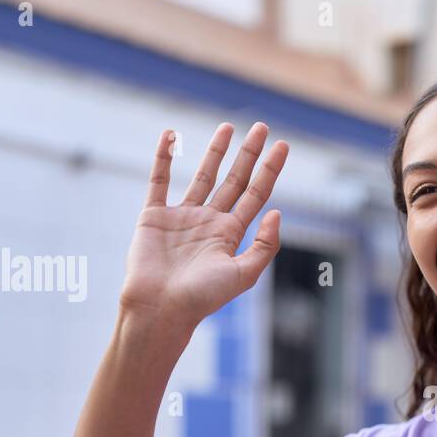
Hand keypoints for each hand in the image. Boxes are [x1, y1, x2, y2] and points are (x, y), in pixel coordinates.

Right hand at [120, 122, 288, 328]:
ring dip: (215, 152)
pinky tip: (170, 136)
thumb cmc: (202, 298)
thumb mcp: (244, 274)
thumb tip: (278, 212)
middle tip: (262, 127)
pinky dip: (163, 157)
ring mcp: (182, 217)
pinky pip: (159, 180)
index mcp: (231, 235)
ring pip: (203, 176)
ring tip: (228, 128)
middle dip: (248, 154)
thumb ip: (264, 245)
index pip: (256, 194)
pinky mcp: (154, 216)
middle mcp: (209, 222)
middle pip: (234, 180)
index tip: (282, 146)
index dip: (270, 170)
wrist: (160, 308)